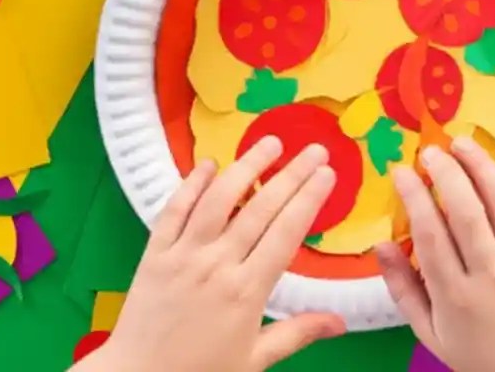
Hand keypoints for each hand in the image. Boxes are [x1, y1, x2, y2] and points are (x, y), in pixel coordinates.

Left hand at [73, 136, 345, 371]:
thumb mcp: (254, 360)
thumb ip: (297, 334)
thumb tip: (340, 322)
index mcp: (247, 292)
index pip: (287, 232)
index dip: (309, 199)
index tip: (327, 175)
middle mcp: (217, 266)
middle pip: (260, 208)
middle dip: (291, 174)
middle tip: (313, 150)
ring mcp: (183, 255)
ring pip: (218, 200)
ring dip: (245, 167)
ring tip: (269, 144)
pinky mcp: (154, 254)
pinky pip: (173, 210)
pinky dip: (191, 185)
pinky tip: (208, 165)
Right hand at [376, 139, 494, 371]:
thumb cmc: (482, 356)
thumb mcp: (431, 334)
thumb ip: (402, 289)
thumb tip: (379, 245)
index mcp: (454, 296)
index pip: (430, 236)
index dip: (414, 198)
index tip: (401, 171)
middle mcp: (489, 275)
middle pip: (467, 214)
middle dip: (447, 175)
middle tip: (430, 151)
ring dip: (482, 168)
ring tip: (462, 143)